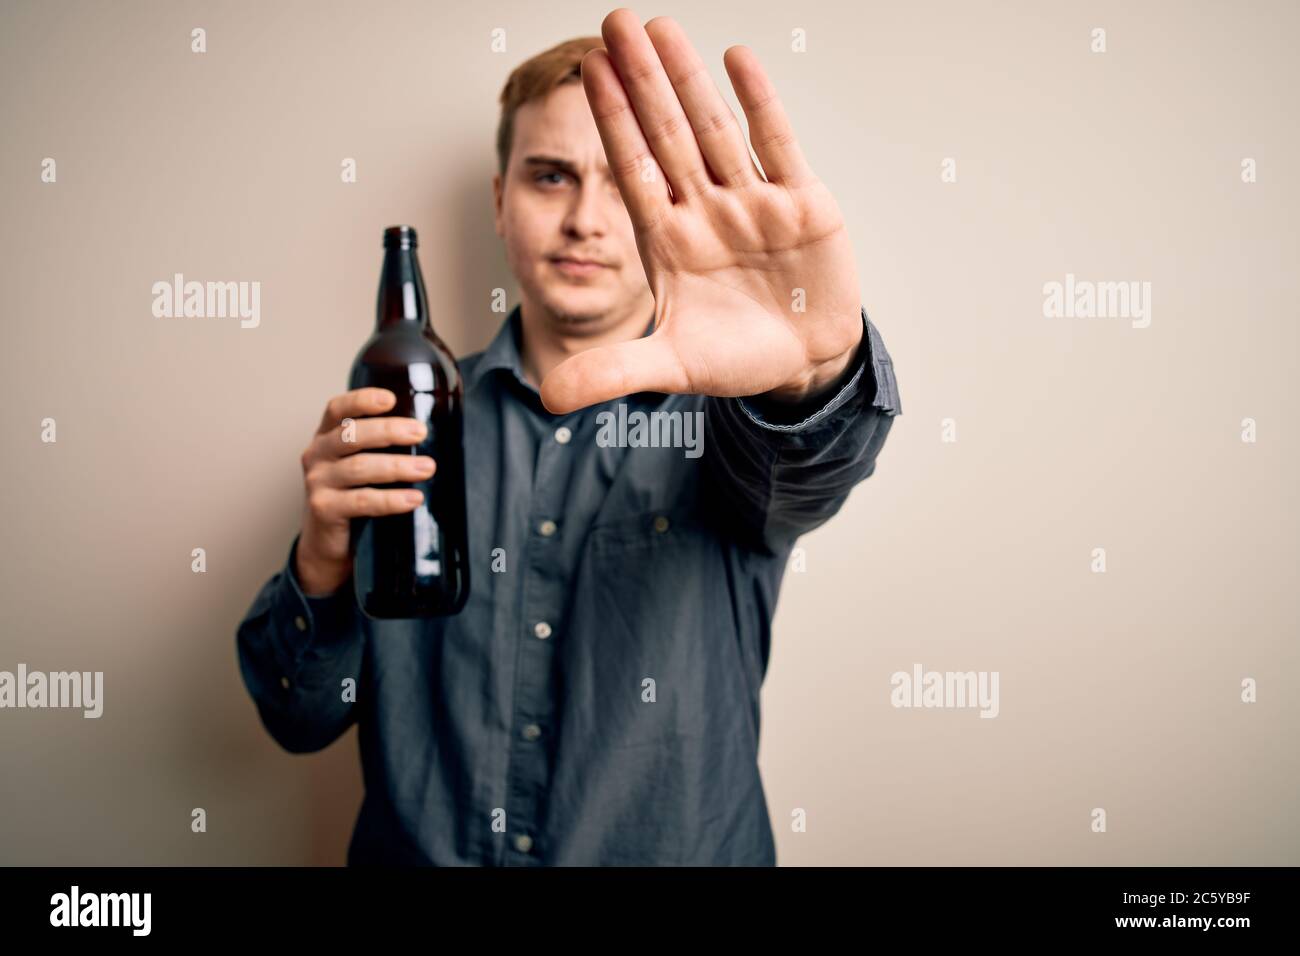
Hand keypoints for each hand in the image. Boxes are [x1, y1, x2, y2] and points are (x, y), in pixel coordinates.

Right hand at [296, 388, 435, 595]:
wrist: (326, 545)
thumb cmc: (353, 498)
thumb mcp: (361, 467)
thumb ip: (382, 449)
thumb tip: (437, 437)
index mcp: (327, 436)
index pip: (338, 408)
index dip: (362, 400)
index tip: (390, 399)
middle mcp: (317, 455)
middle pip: (351, 435)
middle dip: (389, 431)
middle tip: (421, 433)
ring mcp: (317, 482)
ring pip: (360, 467)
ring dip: (397, 466)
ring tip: (427, 468)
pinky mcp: (324, 509)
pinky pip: (362, 501)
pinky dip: (390, 499)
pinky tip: (413, 499)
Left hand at [540, 9, 864, 414]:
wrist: (804, 365)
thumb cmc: (737, 359)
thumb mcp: (672, 368)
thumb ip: (614, 373)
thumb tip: (550, 397)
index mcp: (670, 240)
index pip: (633, 169)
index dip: (611, 120)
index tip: (590, 69)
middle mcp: (705, 211)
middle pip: (667, 135)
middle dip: (641, 80)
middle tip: (615, 22)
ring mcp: (753, 202)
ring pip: (716, 129)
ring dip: (689, 79)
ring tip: (661, 28)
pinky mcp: (803, 204)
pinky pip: (778, 145)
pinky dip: (760, 104)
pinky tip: (737, 60)